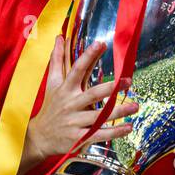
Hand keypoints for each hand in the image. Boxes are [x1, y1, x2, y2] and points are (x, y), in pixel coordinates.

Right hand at [25, 38, 138, 166]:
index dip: (88, 56)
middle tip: (128, 80)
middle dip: (110, 88)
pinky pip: (99, 134)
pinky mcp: (79, 138)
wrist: (39, 137)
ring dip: (118, 111)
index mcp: (65, 89)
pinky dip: (114, 132)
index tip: (101, 43)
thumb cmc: (51, 106)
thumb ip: (57, 60)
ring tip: (135, 105)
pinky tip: (128, 127)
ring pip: (99, 116)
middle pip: (93, 94)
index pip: (77, 69)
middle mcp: (70, 104)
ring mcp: (75, 122)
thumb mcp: (52, 83)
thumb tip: (59, 37)